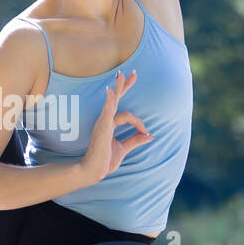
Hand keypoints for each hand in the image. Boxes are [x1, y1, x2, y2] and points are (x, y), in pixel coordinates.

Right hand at [81, 69, 152, 183]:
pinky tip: (110, 91)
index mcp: (110, 125)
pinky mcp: (102, 127)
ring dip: (118, 87)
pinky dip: (109, 100)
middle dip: (124, 85)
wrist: (93, 171)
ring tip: (121, 74)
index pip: (127, 115)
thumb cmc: (104, 161)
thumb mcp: (124, 148)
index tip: (147, 133)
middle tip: (132, 73)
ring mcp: (103, 122)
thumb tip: (150, 135)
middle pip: (116, 98)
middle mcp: (105, 121)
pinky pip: (107, 110)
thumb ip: (136, 140)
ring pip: (112, 100)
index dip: (139, 123)